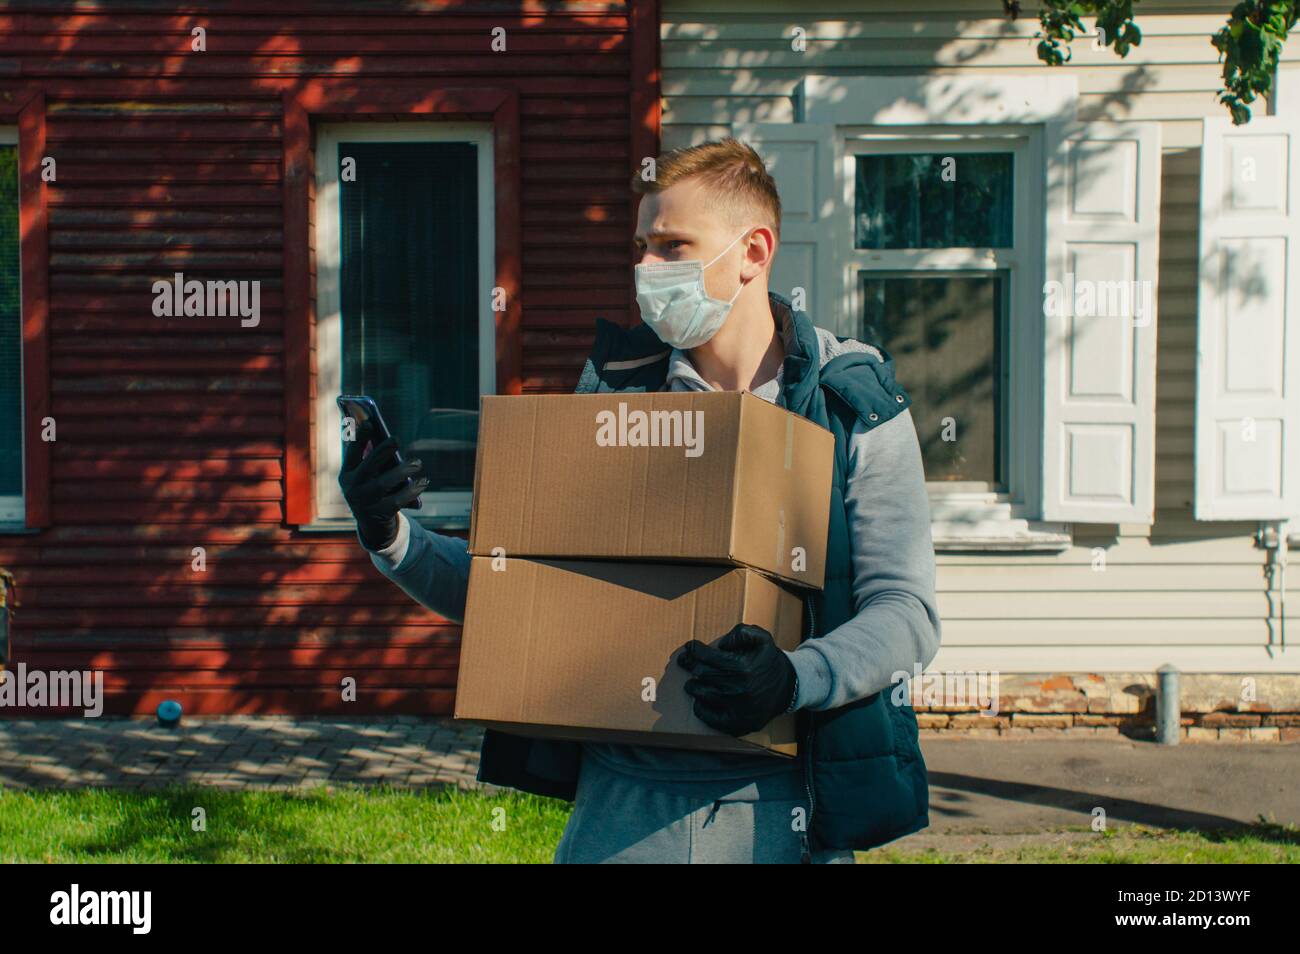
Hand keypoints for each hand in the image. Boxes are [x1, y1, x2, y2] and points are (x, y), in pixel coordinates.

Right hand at [338, 434, 426, 549]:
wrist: (372, 525)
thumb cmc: (373, 491)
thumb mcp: (368, 476)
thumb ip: (374, 459)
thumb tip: (389, 440)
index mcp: (347, 475)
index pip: (351, 453)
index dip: (359, 438)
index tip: (369, 423)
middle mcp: (352, 488)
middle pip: (368, 467)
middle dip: (382, 451)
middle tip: (396, 439)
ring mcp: (365, 503)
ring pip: (384, 483)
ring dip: (402, 470)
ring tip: (417, 462)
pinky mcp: (379, 514)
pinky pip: (398, 500)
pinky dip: (412, 490)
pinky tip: (423, 482)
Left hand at [677, 623, 796, 735]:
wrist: (790, 688)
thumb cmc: (770, 662)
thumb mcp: (762, 639)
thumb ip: (742, 633)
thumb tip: (720, 644)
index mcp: (743, 667)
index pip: (707, 657)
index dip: (694, 650)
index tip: (689, 647)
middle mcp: (738, 689)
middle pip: (701, 675)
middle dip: (689, 665)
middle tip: (684, 661)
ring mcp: (737, 709)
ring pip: (701, 695)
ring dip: (692, 686)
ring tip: (692, 681)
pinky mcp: (736, 724)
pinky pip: (708, 717)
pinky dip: (700, 707)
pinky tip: (700, 700)